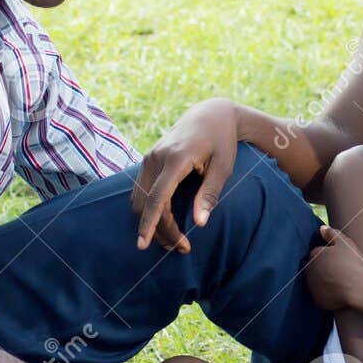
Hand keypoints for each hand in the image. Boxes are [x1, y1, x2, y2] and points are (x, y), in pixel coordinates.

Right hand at [131, 98, 240, 253]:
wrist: (211, 114)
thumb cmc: (222, 141)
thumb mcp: (223, 166)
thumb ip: (210, 194)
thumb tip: (200, 224)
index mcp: (175, 159)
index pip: (156, 197)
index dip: (150, 223)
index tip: (144, 244)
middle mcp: (156, 158)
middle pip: (146, 202)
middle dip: (158, 229)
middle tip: (182, 248)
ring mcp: (149, 158)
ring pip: (139, 198)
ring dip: (151, 222)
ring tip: (174, 240)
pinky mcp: (148, 160)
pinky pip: (141, 190)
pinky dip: (148, 209)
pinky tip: (164, 223)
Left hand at [304, 225, 362, 310]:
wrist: (359, 289)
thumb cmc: (353, 263)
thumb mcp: (345, 243)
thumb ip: (332, 233)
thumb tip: (321, 228)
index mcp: (314, 255)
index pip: (318, 253)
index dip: (329, 255)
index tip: (340, 259)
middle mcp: (308, 271)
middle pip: (315, 268)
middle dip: (324, 268)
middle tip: (341, 270)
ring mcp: (312, 286)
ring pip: (317, 281)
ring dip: (325, 280)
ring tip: (341, 281)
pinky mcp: (317, 300)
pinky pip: (321, 295)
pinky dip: (327, 294)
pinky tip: (339, 292)